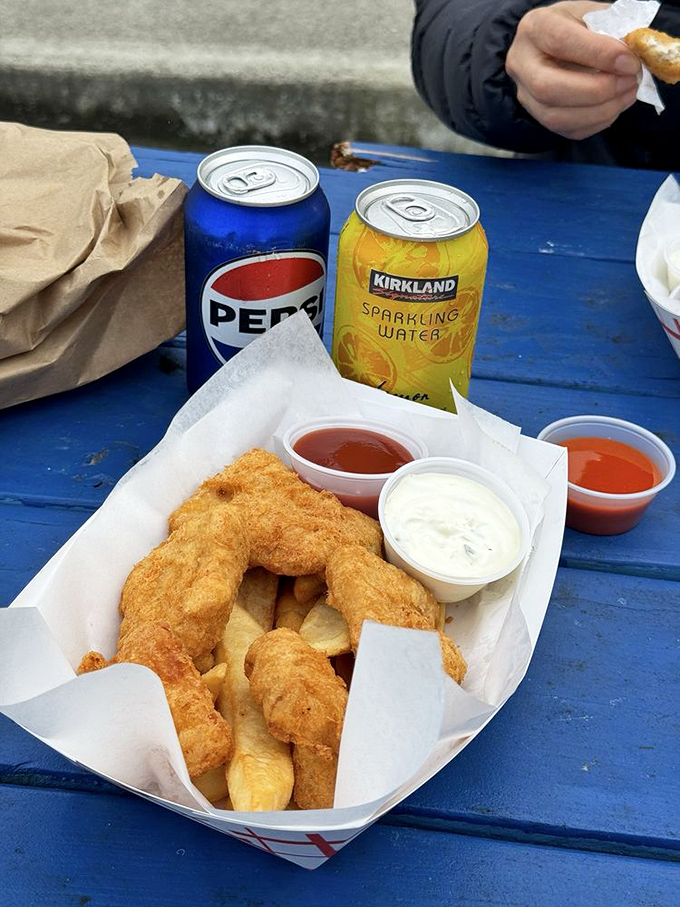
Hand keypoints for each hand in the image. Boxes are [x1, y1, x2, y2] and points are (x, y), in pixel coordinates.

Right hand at [506, 1, 640, 140]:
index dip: (598, 54)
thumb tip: (630, 57)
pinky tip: (614, 107)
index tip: (629, 62)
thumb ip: (609, 30)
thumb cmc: (576, 25)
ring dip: (598, 111)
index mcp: (535, 27)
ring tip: (627, 94)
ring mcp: (525, 94)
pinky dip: (596, 123)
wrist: (553, 43)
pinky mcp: (537, 116)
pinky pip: (566, 130)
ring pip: (555, 117)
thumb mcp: (590, 14)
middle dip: (594, 90)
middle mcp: (521, 63)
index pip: (560, 42)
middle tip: (628, 82)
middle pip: (547, 88)